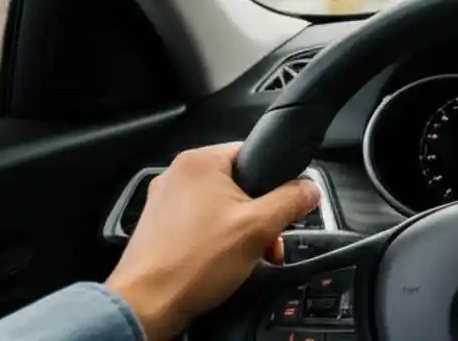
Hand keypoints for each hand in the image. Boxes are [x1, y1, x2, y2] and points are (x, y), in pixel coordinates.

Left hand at [106, 143, 320, 340]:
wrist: (147, 305)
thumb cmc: (196, 261)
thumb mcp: (259, 227)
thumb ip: (291, 201)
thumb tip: (310, 188)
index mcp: (200, 161)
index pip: (253, 153)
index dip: (276, 181)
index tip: (285, 208)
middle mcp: (177, 174)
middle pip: (238, 183)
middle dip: (260, 214)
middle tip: (269, 241)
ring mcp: (163, 201)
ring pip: (219, 206)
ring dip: (241, 229)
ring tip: (250, 256)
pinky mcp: (157, 226)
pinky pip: (199, 223)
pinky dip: (216, 238)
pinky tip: (223, 262)